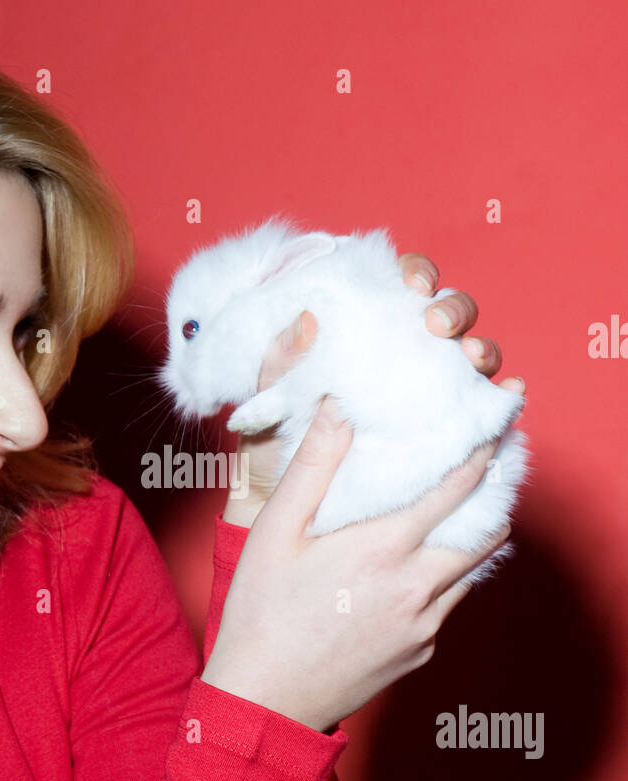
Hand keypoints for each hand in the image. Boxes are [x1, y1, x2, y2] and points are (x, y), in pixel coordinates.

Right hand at [203, 402, 511, 732]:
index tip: (490, 429)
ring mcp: (424, 625)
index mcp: (384, 548)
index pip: (456, 488)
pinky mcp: (420, 652)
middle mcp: (417, 587)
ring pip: (469, 572)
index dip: (480, 454)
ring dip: (470, 540)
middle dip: (491, 496)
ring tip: (458, 514)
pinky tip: (414, 571)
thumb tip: (337, 408)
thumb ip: (313, 465)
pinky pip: (445, 607)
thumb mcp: (275, 530)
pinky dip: (442, 582)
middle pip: (484, 532)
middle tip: (487, 468)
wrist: (265, 702)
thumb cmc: (261, 613)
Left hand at [222, 251, 525, 528]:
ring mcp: (434, 394)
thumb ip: (282, 362)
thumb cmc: (276, 444)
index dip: (418, 273)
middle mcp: (410, 357)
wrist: (287, 507)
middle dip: (454, 310)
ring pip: (475, 358)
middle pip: (450, 316)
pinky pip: (483, 414)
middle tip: (437, 326)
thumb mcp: (272, 402)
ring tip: (472, 361)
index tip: (411, 283)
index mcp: (372, 334)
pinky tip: (508, 399)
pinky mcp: (450, 435)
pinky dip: (501, 402)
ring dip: (482, 351)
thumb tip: (305, 321)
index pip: (405, 287)